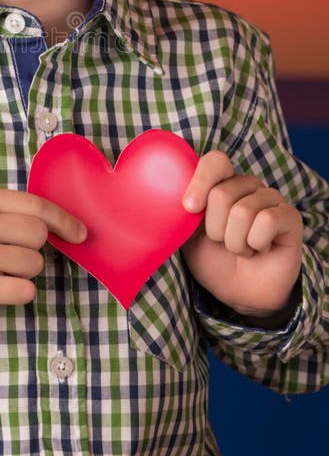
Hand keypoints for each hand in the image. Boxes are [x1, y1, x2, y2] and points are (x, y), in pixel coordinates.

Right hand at [0, 186, 85, 321]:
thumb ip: (5, 209)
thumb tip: (54, 222)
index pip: (37, 205)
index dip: (64, 221)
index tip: (79, 233)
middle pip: (39, 234)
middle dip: (33, 248)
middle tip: (10, 255)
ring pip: (35, 264)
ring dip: (23, 272)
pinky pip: (26, 290)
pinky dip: (18, 293)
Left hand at [180, 151, 302, 317]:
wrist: (239, 293)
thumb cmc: (214, 260)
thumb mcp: (187, 236)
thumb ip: (179, 213)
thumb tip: (165, 195)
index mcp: (221, 183)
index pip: (215, 161)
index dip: (200, 181)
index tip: (190, 208)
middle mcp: (247, 185)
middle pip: (221, 194)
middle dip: (215, 229)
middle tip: (222, 242)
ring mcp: (270, 198)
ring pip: (242, 211)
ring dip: (235, 242)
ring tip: (242, 249)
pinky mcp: (289, 216)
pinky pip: (266, 221)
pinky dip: (256, 243)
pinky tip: (260, 249)